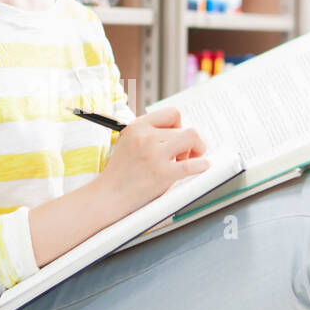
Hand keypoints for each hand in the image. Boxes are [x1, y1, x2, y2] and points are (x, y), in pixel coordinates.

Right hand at [95, 106, 209, 218]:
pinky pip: (191, 164)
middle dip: (190, 142)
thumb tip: (177, 132)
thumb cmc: (120, 174)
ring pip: (192, 138)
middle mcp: (145, 136)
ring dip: (196, 150)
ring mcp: (154, 155)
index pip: (172, 113)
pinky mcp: (161, 174)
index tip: (178, 137)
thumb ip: (148, 134)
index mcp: (137, 126)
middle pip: (184, 128)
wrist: (107, 197)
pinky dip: (202, 164)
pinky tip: (202, 166)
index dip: (180, 126)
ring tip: (187, 161)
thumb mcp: (128, 143)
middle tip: (184, 155)